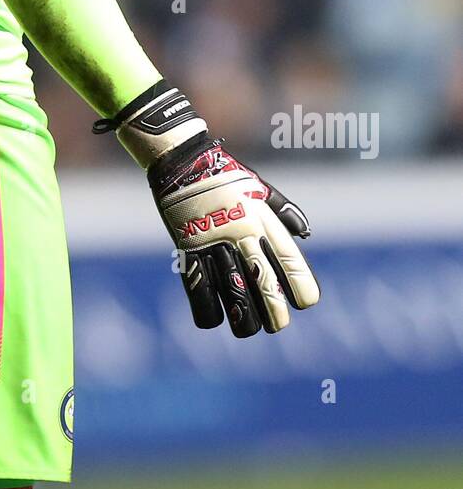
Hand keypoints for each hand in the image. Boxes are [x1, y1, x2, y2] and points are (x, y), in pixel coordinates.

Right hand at [91, 79, 319, 337]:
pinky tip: (215, 320)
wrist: (181, 160)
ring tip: (249, 328)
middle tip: (279, 324)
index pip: (288, 258)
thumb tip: (305, 234)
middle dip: (275, 311)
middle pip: (264, 282)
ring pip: (233, 293)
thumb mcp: (258, 186)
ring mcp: (212, 244)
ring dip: (244, 317)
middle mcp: (239, 234)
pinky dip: (207, 310)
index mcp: (260, 219)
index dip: (300, 284)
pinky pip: (198, 290)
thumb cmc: (224, 173)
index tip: (307, 303)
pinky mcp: (188, 249)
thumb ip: (283, 210)